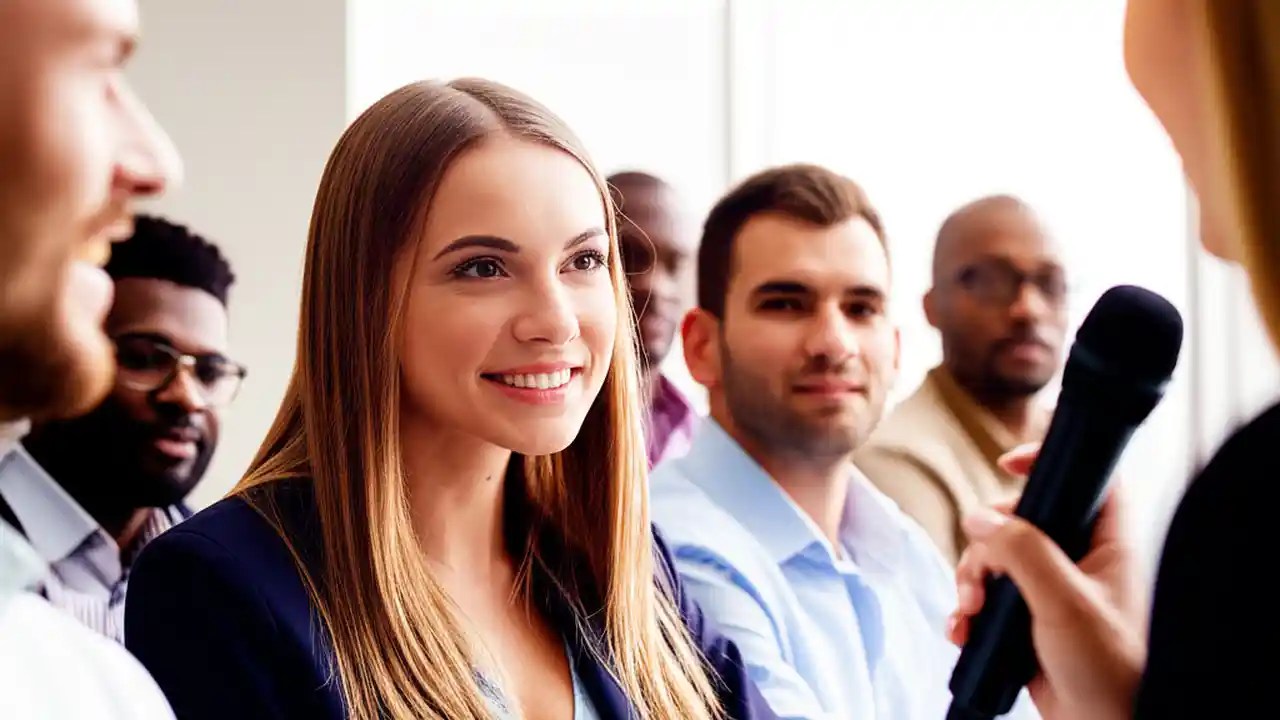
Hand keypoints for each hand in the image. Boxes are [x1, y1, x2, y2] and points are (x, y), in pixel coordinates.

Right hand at [945, 443, 1145, 719]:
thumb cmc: (1112, 673)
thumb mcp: (1065, 604)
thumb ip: (1023, 552)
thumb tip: (980, 517)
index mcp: (1107, 546)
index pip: (1086, 480)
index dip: (1049, 463)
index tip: (1007, 465)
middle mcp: (1078, 563)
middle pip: (1019, 521)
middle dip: (986, 545)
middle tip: (981, 577)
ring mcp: (1050, 593)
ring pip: (995, 562)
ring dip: (970, 582)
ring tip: (969, 612)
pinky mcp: (1027, 623)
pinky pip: (986, 601)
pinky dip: (967, 612)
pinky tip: (962, 630)